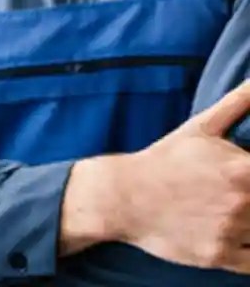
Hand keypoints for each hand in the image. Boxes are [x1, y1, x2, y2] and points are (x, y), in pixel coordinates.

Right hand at [86, 81, 249, 271]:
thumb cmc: (164, 160)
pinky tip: (239, 235)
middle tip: (240, 194)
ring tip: (234, 209)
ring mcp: (230, 232)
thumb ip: (239, 103)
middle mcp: (241, 202)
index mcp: (243, 169)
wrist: (122, 196)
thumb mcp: (200, 128)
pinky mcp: (218, 256)